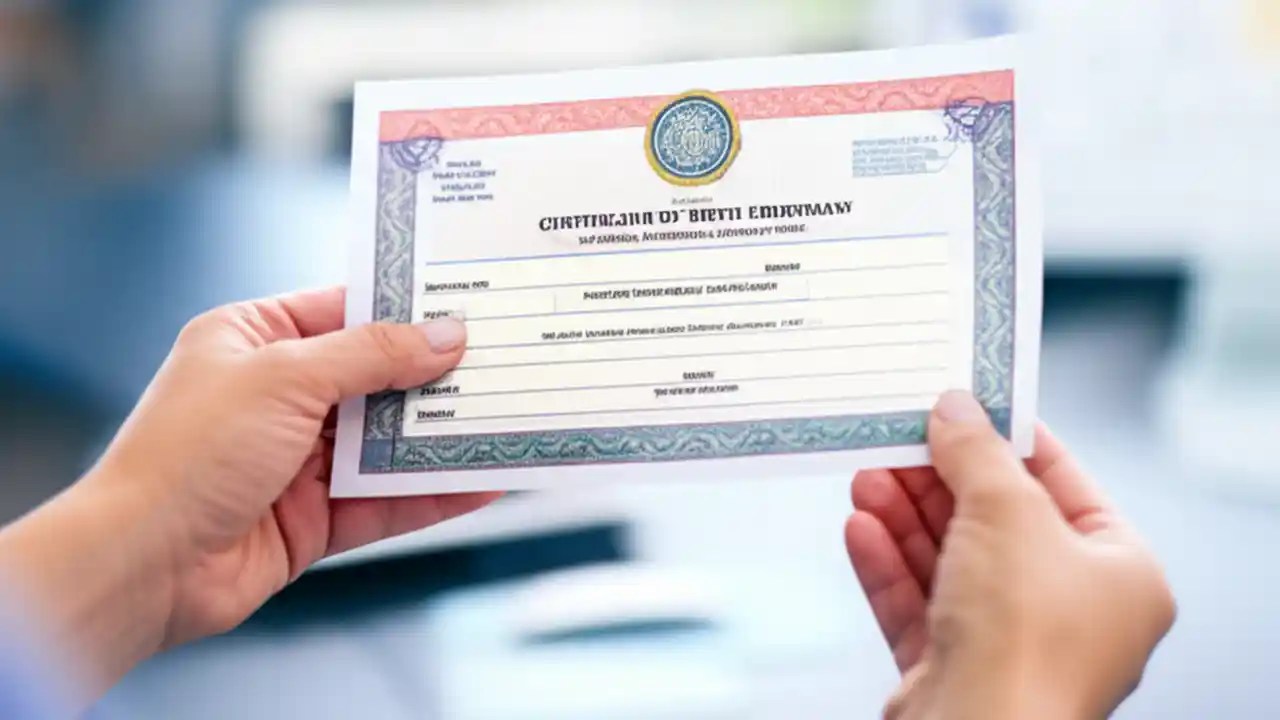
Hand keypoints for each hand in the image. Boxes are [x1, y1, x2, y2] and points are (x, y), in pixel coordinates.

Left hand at [0, 287, 498, 695]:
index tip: (471, 303)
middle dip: (437, 376)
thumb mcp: (286, 377)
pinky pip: (386, 499)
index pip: (345, 310)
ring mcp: (298, 459)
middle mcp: (278, 395)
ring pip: (388, 441)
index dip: (407, 308)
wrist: (142, 565)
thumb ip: (372, 356)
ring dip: (443, 436)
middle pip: (377, 378)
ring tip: (509, 419)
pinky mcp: (315, 517)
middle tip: (506, 361)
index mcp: (254, 339)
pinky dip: (432, 492)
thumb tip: (446, 337)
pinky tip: (481, 483)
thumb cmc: (190, 452)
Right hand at [845, 392, 1174, 719]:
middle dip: (940, 479)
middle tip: (900, 436)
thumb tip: (955, 409)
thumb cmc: (1027, 637)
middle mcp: (1071, 612)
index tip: (969, 403)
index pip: (1065, 485)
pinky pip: (919, 604)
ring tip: (867, 474)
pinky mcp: (953, 669)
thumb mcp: (1007, 511)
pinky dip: (889, 562)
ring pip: (950, 561)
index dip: (1013, 440)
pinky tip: (860, 525)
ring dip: (905, 515)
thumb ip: (977, 452)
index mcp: (1120, 575)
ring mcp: (1009, 644)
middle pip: (997, 522)